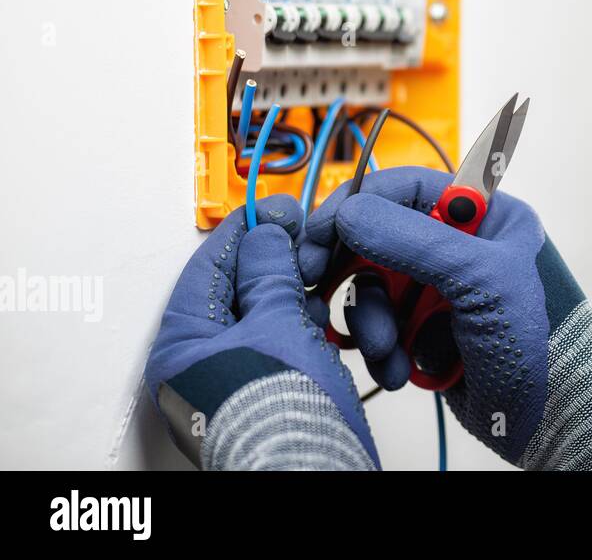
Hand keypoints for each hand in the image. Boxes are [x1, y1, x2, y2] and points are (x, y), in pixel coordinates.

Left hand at [145, 196, 376, 469]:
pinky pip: (285, 344)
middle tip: (305, 245)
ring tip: (319, 293)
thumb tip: (264, 235)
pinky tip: (324, 326)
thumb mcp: (276, 323)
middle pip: (239, 290)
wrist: (314, 469)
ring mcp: (236, 379)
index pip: (207, 266)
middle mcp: (200, 365)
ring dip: (298, 300)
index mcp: (180, 346)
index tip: (276, 209)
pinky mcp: (270, 391)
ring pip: (267, 316)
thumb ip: (269, 271)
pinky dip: (306, 330)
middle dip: (279, 267)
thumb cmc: (279, 417)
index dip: (246, 230)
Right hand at [302, 167, 591, 469]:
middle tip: (317, 282)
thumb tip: (353, 211)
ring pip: (371, 285)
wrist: (542, 416)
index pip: (407, 187)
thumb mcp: (479, 280)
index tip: (320, 230)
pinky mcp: (422, 327)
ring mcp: (437, 288)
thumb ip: (415, 240)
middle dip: (353, 268)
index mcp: (483, 215)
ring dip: (371, 320)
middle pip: (377, 235)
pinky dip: (380, 347)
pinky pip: (378, 325)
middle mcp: (457, 245)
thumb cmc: (535, 343)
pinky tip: (399, 368)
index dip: (359, 203)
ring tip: (389, 348)